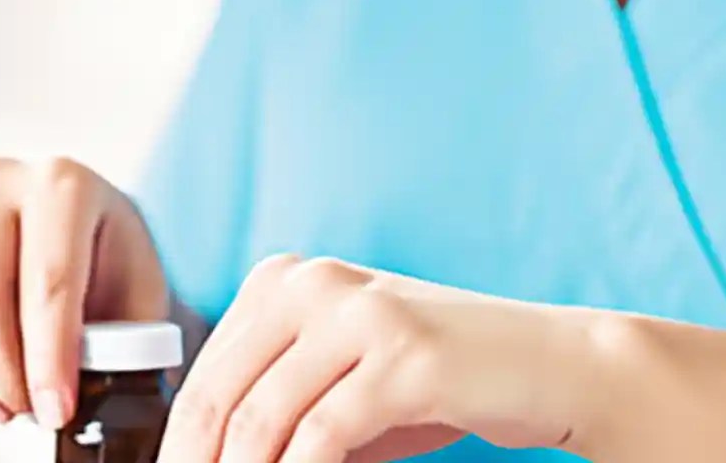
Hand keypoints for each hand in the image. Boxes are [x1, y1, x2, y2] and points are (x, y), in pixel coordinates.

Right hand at [0, 157, 169, 427]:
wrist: (91, 239)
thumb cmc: (117, 269)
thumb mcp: (141, 297)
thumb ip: (120, 340)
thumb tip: (90, 396)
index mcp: (64, 185)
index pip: (49, 282)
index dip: (48, 359)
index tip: (56, 411)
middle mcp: (0, 182)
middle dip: (2, 372)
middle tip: (30, 412)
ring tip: (4, 403)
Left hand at [160, 255, 594, 462]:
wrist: (545, 362)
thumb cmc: (438, 380)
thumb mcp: (339, 382)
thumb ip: (273, 408)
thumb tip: (206, 459)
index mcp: (287, 280)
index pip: (205, 376)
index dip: (180, 447)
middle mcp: (316, 284)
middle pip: (219, 396)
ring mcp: (361, 314)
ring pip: (260, 418)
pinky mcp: (402, 355)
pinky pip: (321, 434)